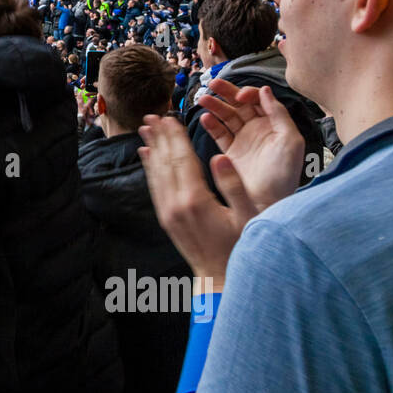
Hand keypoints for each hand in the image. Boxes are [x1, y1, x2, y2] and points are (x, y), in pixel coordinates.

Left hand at [138, 114, 258, 288]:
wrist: (218, 277)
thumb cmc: (239, 246)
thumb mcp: (247, 216)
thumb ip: (233, 185)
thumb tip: (220, 156)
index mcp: (196, 200)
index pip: (182, 159)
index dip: (176, 136)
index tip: (170, 117)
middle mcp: (176, 204)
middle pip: (165, 162)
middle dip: (160, 137)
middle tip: (153, 115)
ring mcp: (168, 212)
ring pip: (156, 172)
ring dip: (151, 148)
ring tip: (146, 128)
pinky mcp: (165, 218)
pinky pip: (154, 186)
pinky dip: (149, 168)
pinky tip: (146, 155)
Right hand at [197, 80, 303, 209]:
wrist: (268, 202)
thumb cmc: (284, 174)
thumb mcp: (290, 140)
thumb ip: (279, 113)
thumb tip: (265, 90)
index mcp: (274, 124)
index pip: (258, 100)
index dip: (247, 93)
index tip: (240, 95)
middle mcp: (258, 129)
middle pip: (239, 104)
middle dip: (226, 93)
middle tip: (213, 84)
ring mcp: (243, 140)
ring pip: (226, 116)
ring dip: (215, 106)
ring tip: (203, 99)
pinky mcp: (230, 152)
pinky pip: (219, 133)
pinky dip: (211, 124)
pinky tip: (205, 118)